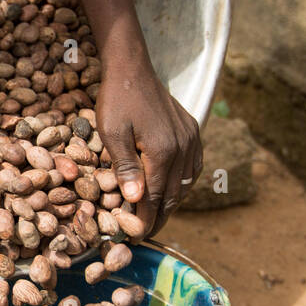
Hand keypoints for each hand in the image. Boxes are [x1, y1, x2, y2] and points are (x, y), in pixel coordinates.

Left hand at [94, 46, 201, 237]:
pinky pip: (193, 165)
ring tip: (156, 217)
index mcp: (163, 151)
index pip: (155, 197)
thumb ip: (125, 166)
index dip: (145, 219)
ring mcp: (191, 138)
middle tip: (145, 233)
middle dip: (159, 216)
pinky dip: (183, 182)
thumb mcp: (112, 133)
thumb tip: (137, 199)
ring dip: (172, 202)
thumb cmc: (116, 100)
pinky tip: (172, 189)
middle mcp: (183, 147)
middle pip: (173, 194)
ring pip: (186, 182)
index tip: (135, 237)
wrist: (133, 68)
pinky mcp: (193, 130)